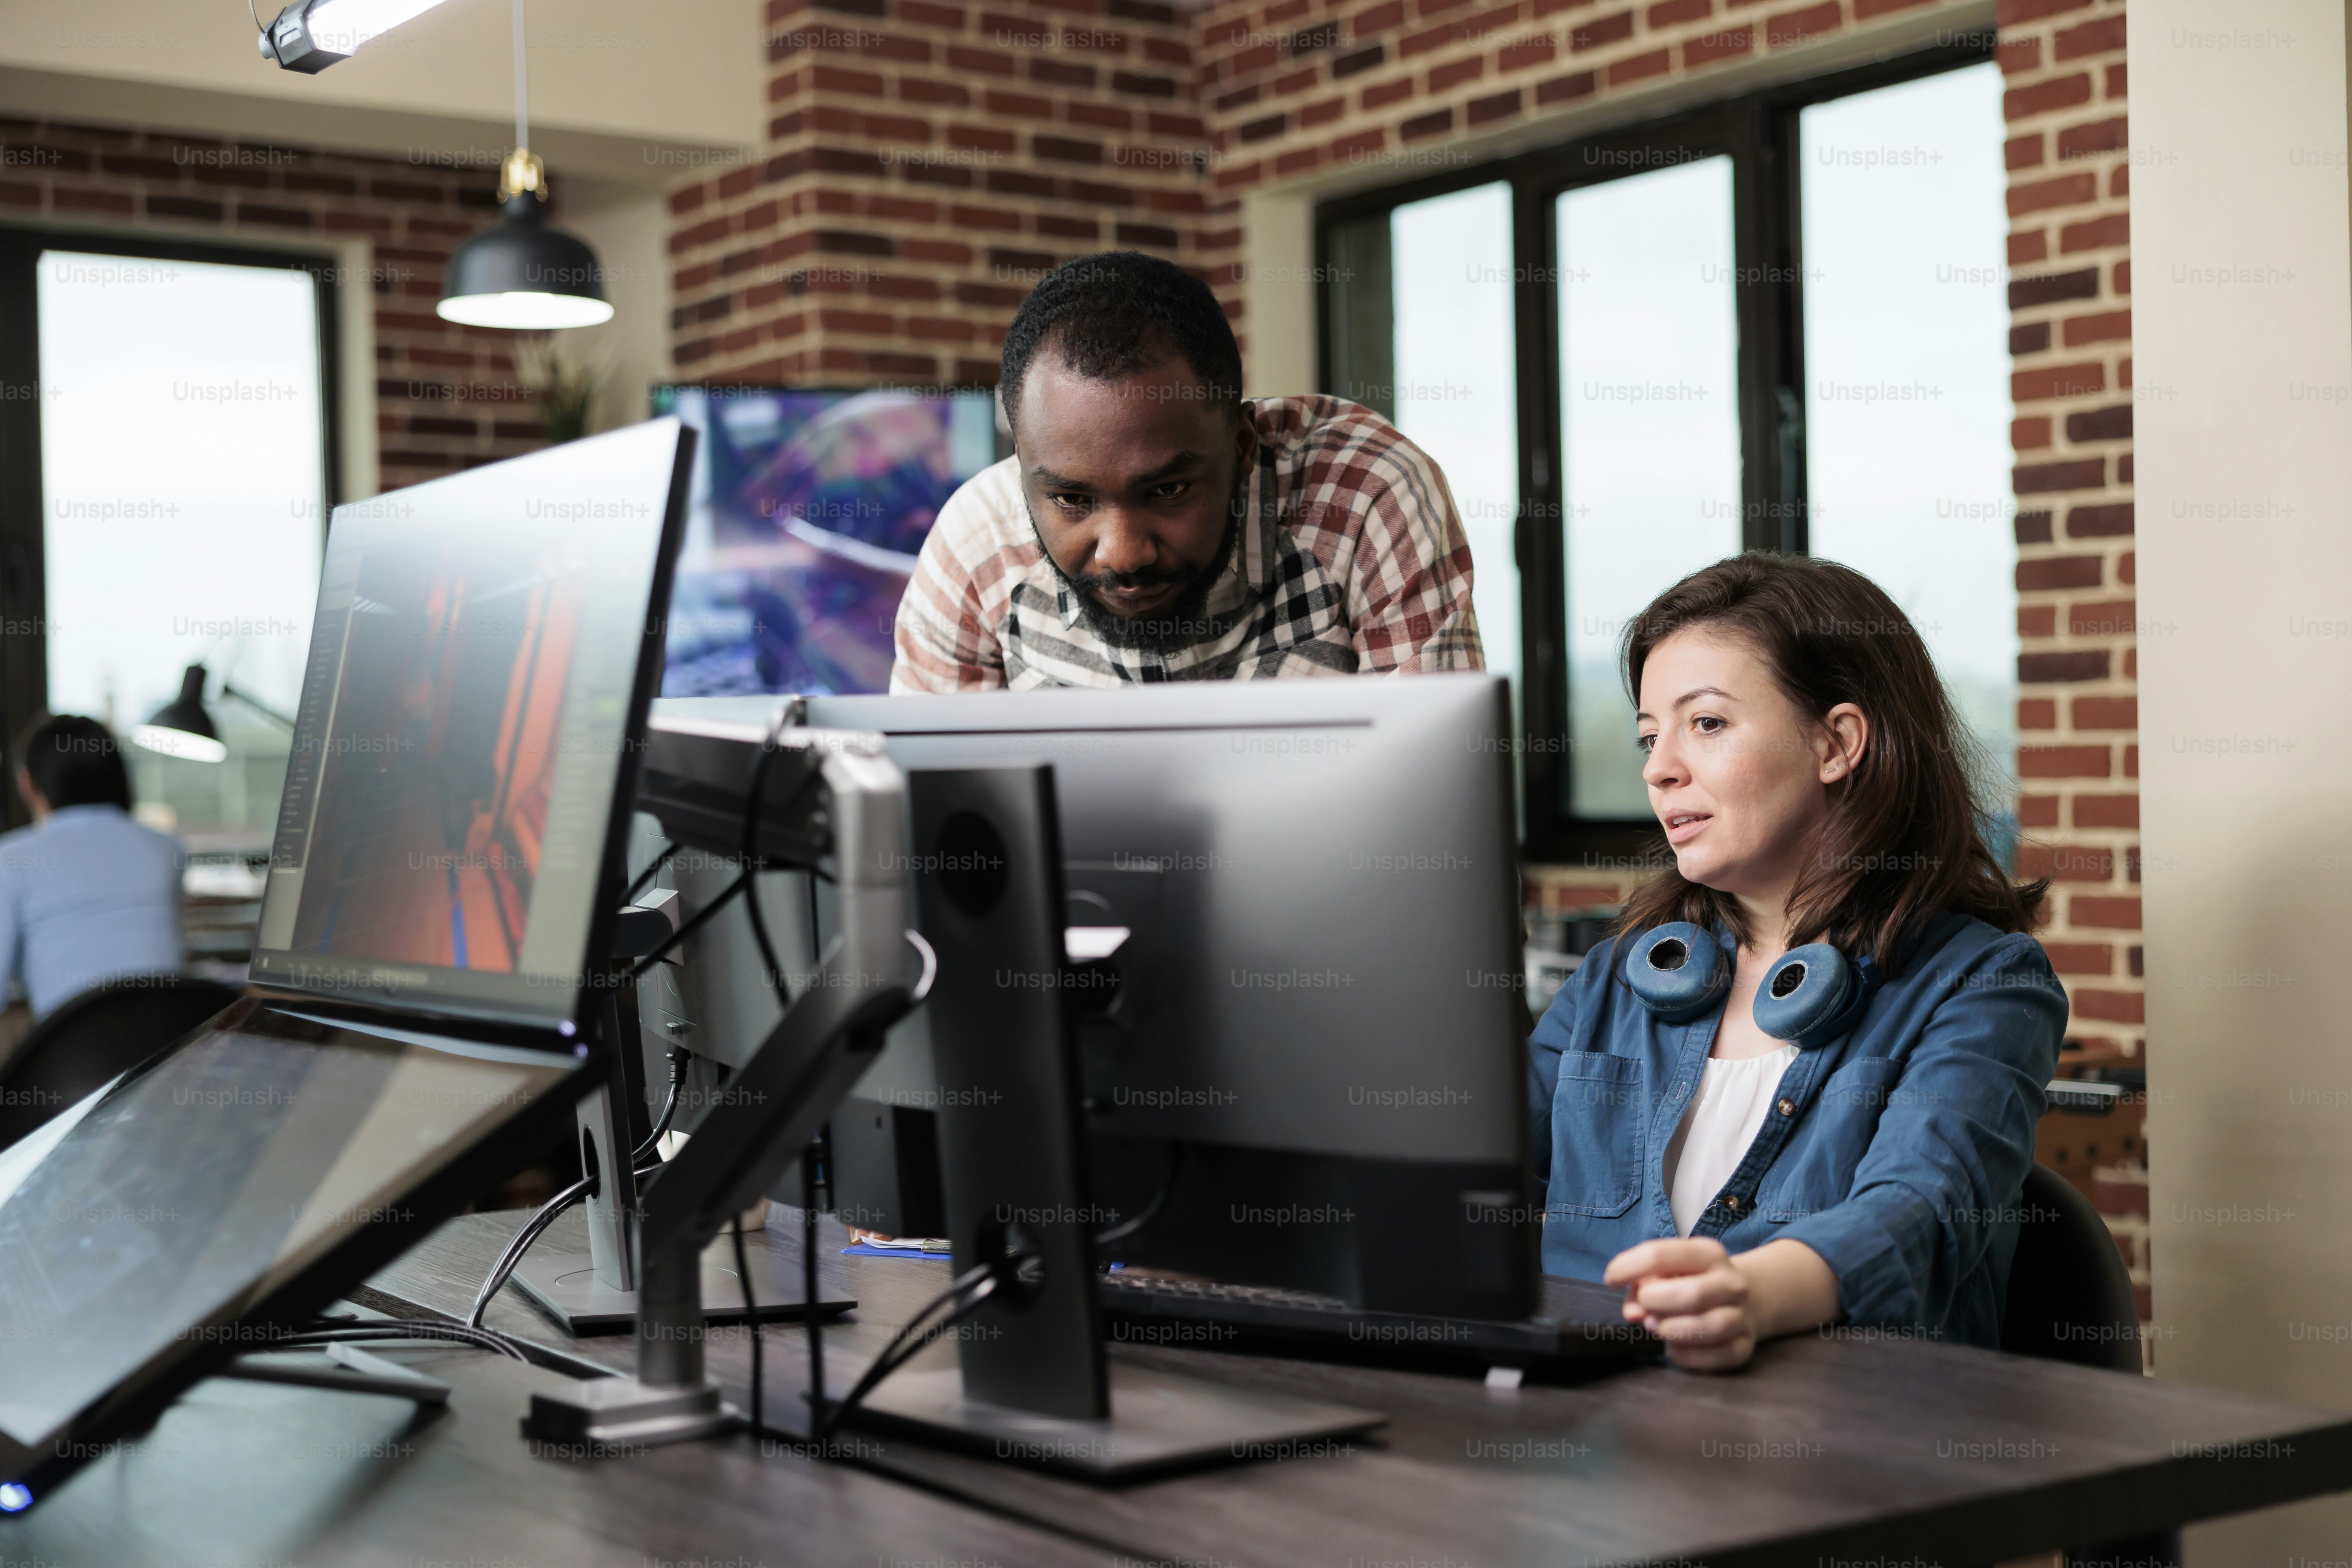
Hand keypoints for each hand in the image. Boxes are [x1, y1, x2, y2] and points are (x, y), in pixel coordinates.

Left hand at [1603, 1236, 1841, 1372]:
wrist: (1735, 1299)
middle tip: (1642, 1308)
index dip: (1628, 1267)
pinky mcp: (1745, 1346)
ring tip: (1654, 1327)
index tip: (1610, 1279)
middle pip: (1692, 1294)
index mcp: (1708, 1253)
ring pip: (1711, 1327)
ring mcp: (1742, 1315)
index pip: (1662, 1255)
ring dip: (1673, 1330)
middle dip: (1656, 1303)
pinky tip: (1672, 1349)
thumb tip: (1633, 1312)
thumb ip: (1642, 1284)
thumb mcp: (1666, 1271)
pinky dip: (1689, 1357)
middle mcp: (1731, 1282)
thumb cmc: (1687, 1282)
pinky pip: (1720, 1357)